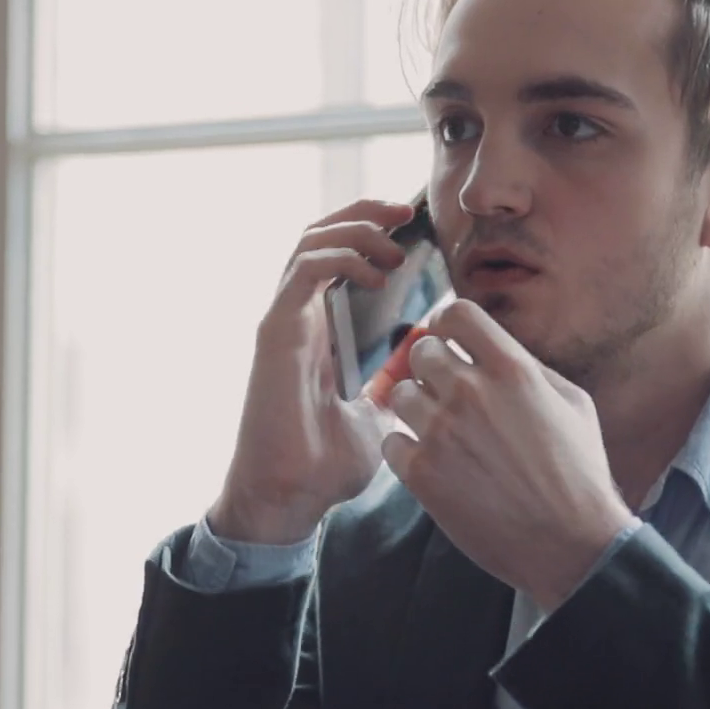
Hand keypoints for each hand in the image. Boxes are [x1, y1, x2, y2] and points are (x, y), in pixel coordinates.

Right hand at [210, 198, 415, 544]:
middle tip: (405, 210)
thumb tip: (434, 367)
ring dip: (354, 229)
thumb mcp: (381, 415)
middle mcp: (299, 317)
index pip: (340, 257)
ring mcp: (284, 320)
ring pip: (309, 241)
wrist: (291, 498)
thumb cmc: (327, 464)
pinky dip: (339, 257)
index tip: (414, 227)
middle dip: (364, 212)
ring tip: (392, 245)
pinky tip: (372, 272)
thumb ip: (399, 384)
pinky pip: (303, 270)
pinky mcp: (275, 330)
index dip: (372, 230)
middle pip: (321, 235)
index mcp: (321, 330)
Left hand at [381, 300, 636, 610]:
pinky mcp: (422, 473)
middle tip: (444, 393)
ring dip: (416, 409)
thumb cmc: (579, 474)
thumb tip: (494, 350)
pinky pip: (391, 441)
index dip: (447, 324)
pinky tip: (431, 462)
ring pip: (400, 394)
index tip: (448, 340)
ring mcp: (442, 432)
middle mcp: (472, 392)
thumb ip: (531, 369)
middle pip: (421, 352)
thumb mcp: (573, 405)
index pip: (458, 314)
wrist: (569, 543)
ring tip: (439, 431)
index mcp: (512, 369)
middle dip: (431, 369)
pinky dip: (405, 449)